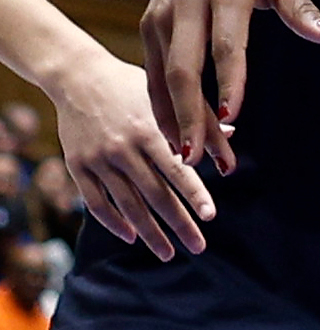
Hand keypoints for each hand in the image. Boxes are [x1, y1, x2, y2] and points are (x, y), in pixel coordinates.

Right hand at [44, 49, 211, 259]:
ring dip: (149, 232)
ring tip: (168, 253)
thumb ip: (199, 120)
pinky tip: (132, 236)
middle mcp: (123, 147)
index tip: (210, 216)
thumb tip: (232, 142)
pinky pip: (96, 202)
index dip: (194, 193)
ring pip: (127, 204)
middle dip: (178, 223)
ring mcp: (98, 158)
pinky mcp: (78, 165)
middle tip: (198, 247)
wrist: (78, 76)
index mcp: (149, 129)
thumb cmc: (133, 85)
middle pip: (155, 194)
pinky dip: (114, 221)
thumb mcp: (167, 96)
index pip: (177, 169)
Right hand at [142, 0, 319, 173]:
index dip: (229, 82)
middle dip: (189, 115)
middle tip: (198, 156)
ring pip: (162, 75)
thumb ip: (302, 8)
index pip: (226, 44)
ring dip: (173, 118)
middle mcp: (186, 6)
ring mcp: (161, 16)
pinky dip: (162, 103)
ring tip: (188, 157)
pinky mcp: (148, 23)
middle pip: (183, 68)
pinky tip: (175, 131)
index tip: (232, 117)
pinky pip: (153, 71)